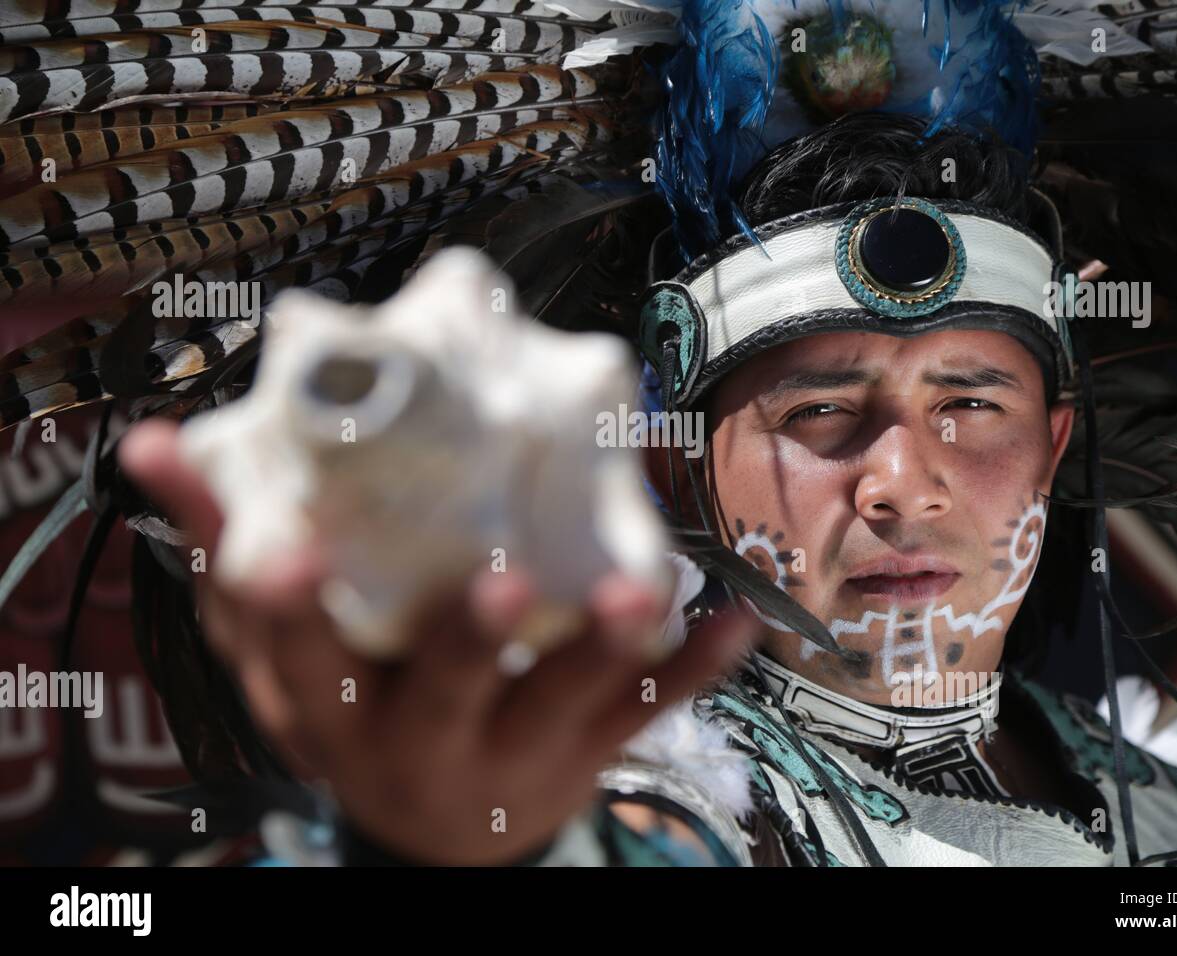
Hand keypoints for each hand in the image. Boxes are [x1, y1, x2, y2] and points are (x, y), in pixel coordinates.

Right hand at [119, 418, 754, 864]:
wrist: (438, 831)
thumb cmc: (355, 711)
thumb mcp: (280, 655)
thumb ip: (227, 555)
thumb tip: (155, 447)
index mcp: (332, 710)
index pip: (297, 660)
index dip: (284, 611)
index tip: (278, 556)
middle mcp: (419, 741)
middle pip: (442, 696)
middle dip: (467, 642)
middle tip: (498, 580)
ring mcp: (512, 752)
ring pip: (560, 703)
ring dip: (603, 645)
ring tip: (643, 585)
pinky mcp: (583, 754)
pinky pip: (643, 718)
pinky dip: (692, 671)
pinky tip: (736, 623)